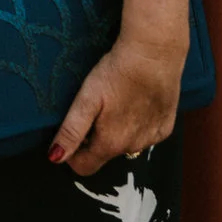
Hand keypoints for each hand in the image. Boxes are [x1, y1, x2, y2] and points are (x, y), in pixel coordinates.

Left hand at [50, 32, 182, 175]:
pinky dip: (137, 123)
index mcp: (111, 144)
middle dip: (95, 138)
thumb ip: (71, 131)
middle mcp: (134, 147)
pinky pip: (146, 135)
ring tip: (116, 100)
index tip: (73, 130)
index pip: (85, 167)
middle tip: (95, 108)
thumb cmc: (116, 73)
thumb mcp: (86, 99)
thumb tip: (55, 158)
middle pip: (105, 154)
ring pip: (126, 144)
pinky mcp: (166, 127)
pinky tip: (135, 101)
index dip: (73, 152)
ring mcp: (152, 138)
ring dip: (117, 131)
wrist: (154, 54)